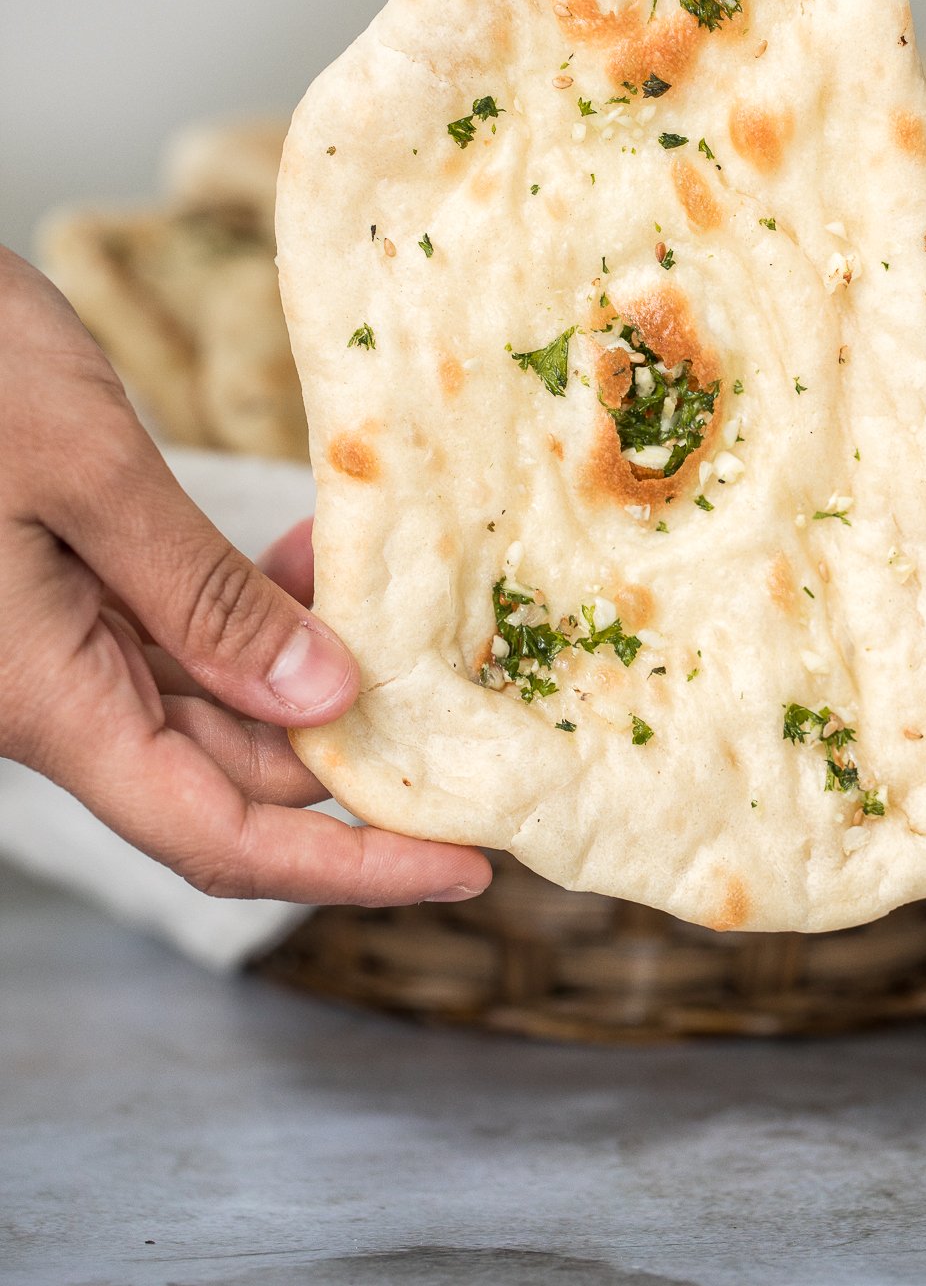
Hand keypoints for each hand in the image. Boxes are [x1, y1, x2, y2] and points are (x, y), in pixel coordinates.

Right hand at [0, 247, 490, 905]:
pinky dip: (255, 608)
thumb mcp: (90, 471)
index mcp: (50, 694)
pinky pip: (182, 634)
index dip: (349, 867)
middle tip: (460, 683)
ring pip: (216, 702)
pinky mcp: (66, 592)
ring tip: (382, 585)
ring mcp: (59, 645)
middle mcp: (58, 692)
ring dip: (309, 660)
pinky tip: (305, 553)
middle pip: (233, 771)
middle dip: (354, 742)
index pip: (220, 835)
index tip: (462, 864)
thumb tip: (321, 698)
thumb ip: (201, 596)